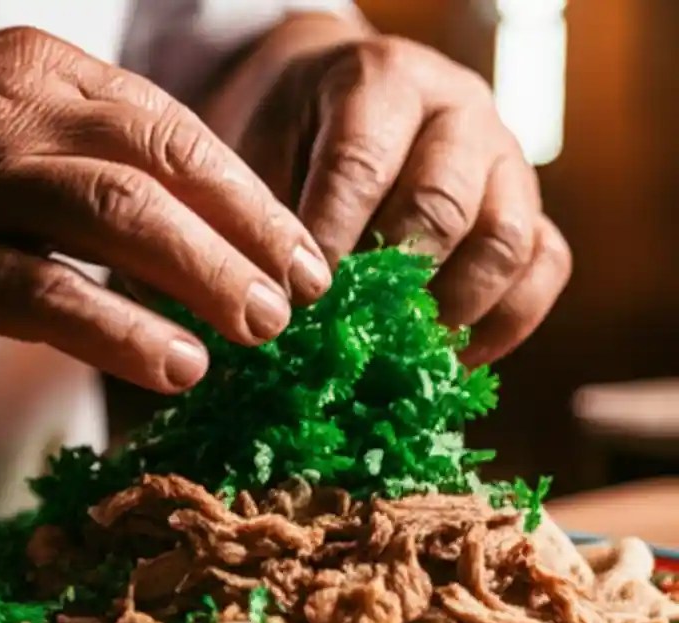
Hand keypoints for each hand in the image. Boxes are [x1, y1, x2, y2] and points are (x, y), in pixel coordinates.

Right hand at [0, 27, 333, 394]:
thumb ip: (73, 153)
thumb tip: (178, 229)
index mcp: (39, 68)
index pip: (173, 127)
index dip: (248, 195)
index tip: (298, 253)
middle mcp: (13, 108)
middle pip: (163, 165)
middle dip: (246, 237)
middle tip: (298, 302)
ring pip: (119, 218)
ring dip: (204, 276)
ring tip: (257, 332)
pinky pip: (45, 292)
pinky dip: (119, 329)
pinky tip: (172, 365)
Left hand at [238, 36, 571, 365]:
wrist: (328, 105)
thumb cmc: (290, 136)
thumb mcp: (261, 149)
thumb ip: (274, 215)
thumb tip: (279, 302)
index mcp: (383, 81)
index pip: (362, 165)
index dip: (332, 237)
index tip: (304, 295)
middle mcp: (459, 112)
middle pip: (444, 204)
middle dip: (394, 280)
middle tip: (354, 331)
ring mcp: (506, 159)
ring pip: (508, 240)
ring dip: (454, 307)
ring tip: (402, 349)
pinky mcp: (533, 207)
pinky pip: (546, 264)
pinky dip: (505, 321)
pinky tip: (450, 355)